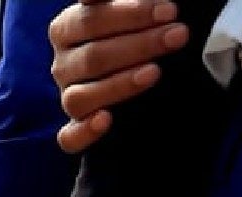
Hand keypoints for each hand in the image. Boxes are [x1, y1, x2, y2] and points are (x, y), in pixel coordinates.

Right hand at [49, 0, 188, 152]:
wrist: (143, 79)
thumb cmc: (137, 36)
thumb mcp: (133, 17)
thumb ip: (117, 1)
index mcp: (67, 27)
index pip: (93, 17)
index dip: (130, 14)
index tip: (169, 10)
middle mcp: (63, 64)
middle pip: (93, 56)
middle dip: (140, 45)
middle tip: (179, 35)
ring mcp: (68, 97)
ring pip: (81, 96)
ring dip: (120, 84)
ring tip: (155, 72)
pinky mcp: (74, 129)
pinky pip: (69, 137)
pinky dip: (85, 131)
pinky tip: (106, 120)